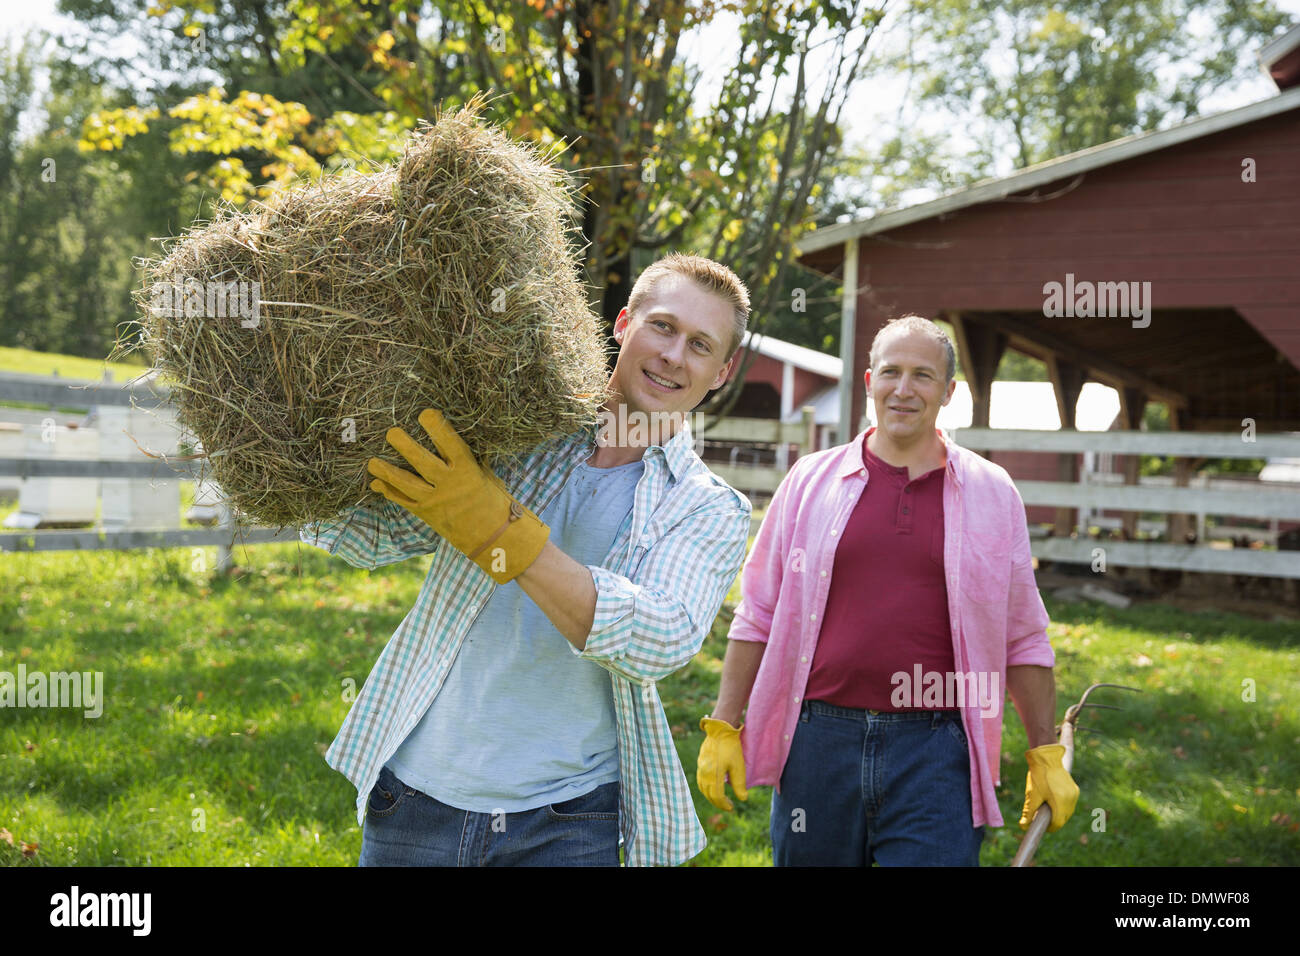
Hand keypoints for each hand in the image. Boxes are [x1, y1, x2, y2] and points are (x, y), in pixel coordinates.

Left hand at [366, 408, 548, 583]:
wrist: (493, 536)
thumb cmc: (493, 499)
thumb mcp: (487, 475)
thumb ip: (470, 457)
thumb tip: (454, 435)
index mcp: (468, 471)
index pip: (451, 445)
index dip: (438, 429)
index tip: (426, 413)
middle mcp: (449, 486)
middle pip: (423, 463)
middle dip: (405, 447)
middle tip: (391, 432)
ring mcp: (436, 501)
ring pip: (406, 484)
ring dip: (387, 472)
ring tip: (372, 462)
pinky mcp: (426, 514)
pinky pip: (404, 501)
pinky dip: (390, 492)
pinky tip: (377, 483)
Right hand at [696, 716, 748, 811]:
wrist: (720, 731)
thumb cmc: (731, 748)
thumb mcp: (738, 766)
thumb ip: (739, 784)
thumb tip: (743, 799)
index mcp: (713, 775)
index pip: (717, 796)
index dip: (724, 804)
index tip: (731, 807)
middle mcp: (704, 773)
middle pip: (709, 794)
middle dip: (718, 802)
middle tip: (728, 805)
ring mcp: (701, 767)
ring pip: (703, 788)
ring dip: (711, 796)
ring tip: (721, 798)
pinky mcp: (700, 763)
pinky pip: (701, 780)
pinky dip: (706, 788)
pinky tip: (713, 787)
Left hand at [1019, 743, 1078, 832]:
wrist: (1046, 758)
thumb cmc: (1038, 776)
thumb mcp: (1032, 795)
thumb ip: (1029, 812)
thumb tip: (1023, 826)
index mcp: (1061, 802)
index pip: (1058, 823)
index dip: (1050, 827)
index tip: (1042, 826)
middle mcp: (1070, 799)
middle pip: (1063, 818)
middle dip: (1054, 820)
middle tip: (1042, 817)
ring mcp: (1074, 794)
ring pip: (1067, 811)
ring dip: (1059, 813)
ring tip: (1047, 808)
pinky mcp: (1075, 789)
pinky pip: (1069, 803)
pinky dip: (1062, 805)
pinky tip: (1053, 800)